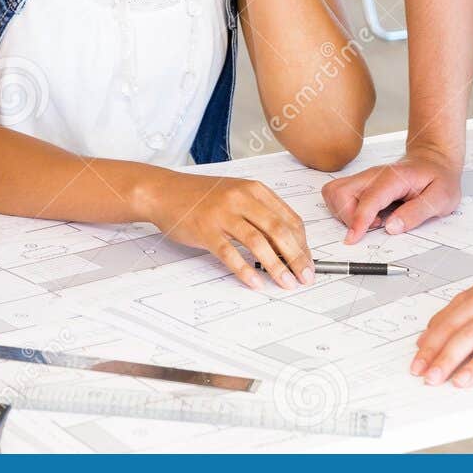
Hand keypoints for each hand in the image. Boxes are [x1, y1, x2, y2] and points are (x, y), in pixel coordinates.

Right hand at [142, 172, 314, 290]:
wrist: (164, 191)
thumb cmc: (201, 196)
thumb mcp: (236, 194)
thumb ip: (260, 212)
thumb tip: (285, 244)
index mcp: (254, 190)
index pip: (289, 218)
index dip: (303, 243)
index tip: (308, 261)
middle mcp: (241, 199)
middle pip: (279, 230)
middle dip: (297, 257)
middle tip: (305, 276)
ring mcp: (223, 214)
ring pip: (258, 242)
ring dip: (277, 266)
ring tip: (286, 283)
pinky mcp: (206, 230)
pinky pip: (230, 254)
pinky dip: (246, 271)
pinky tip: (256, 283)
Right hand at [322, 148, 463, 242]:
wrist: (434, 161)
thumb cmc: (438, 178)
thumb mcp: (441, 199)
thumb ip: (416, 214)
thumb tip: (392, 228)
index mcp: (393, 178)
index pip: (368, 199)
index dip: (358, 220)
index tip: (353, 238)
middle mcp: (373, 175)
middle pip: (340, 192)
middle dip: (346, 217)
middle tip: (371, 227)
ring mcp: (365, 178)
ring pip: (334, 192)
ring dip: (343, 213)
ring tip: (369, 221)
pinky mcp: (361, 183)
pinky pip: (339, 194)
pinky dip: (344, 209)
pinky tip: (366, 215)